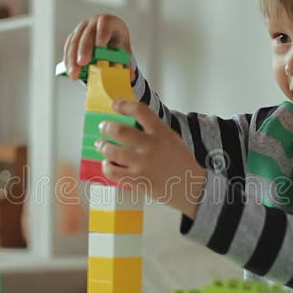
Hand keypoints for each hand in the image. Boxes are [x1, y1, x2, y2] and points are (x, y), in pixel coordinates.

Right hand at [62, 14, 133, 79]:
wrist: (109, 36)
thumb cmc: (117, 41)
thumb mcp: (124, 49)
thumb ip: (126, 62)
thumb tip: (129, 76)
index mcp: (109, 22)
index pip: (105, 23)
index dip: (102, 32)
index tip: (100, 44)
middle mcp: (93, 23)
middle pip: (87, 34)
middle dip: (84, 49)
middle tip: (83, 63)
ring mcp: (82, 29)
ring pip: (74, 41)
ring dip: (72, 59)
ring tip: (74, 73)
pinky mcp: (74, 37)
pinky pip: (68, 47)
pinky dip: (68, 60)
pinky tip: (69, 70)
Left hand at [94, 100, 207, 218]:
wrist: (192, 187)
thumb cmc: (181, 163)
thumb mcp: (172, 139)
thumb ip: (154, 130)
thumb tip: (131, 123)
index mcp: (161, 132)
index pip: (140, 111)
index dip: (124, 105)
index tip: (114, 105)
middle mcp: (151, 146)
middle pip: (120, 130)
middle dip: (106, 127)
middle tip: (103, 127)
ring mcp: (143, 164)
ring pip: (112, 151)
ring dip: (102, 146)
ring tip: (101, 145)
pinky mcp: (138, 181)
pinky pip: (114, 171)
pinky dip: (107, 166)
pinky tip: (107, 164)